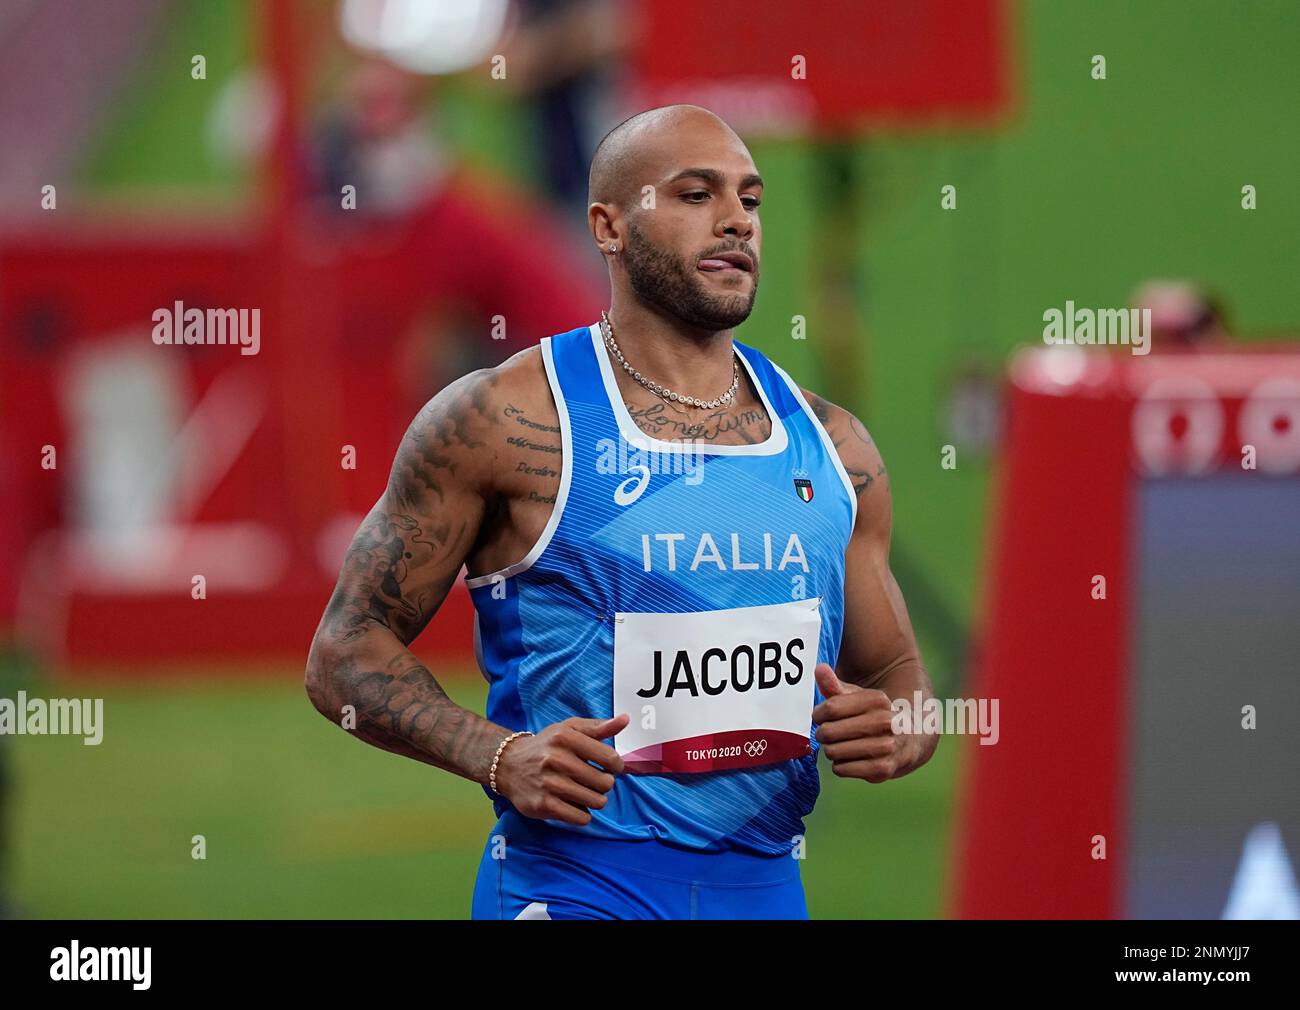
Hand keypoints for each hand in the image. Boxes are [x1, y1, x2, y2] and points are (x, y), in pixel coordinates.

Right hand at [493, 714, 628, 824]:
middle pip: (605, 783)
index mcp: (566, 737)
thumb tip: (625, 719)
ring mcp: (550, 783)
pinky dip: (582, 814)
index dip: (616, 766)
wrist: (508, 764)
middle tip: (593, 780)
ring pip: (596, 802)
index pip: (610, 757)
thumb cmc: (546, 746)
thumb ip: (599, 727)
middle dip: (604, 784)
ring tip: (584, 792)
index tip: (611, 767)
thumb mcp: (569, 729)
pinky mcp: (544, 805)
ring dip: (595, 799)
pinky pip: (581, 818)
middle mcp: (557, 759)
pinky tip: (573, 803)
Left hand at [812, 664, 909, 782]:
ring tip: (841, 745)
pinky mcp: (882, 769)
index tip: (820, 716)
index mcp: (878, 700)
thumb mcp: (858, 697)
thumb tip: (819, 669)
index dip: (818, 714)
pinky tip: (849, 759)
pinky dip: (839, 765)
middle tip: (829, 733)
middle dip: (823, 733)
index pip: (830, 708)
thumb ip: (835, 685)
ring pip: (833, 752)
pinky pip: (841, 769)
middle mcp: (886, 722)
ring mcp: (886, 747)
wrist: (910, 739)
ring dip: (831, 750)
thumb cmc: (874, 715)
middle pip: (829, 732)